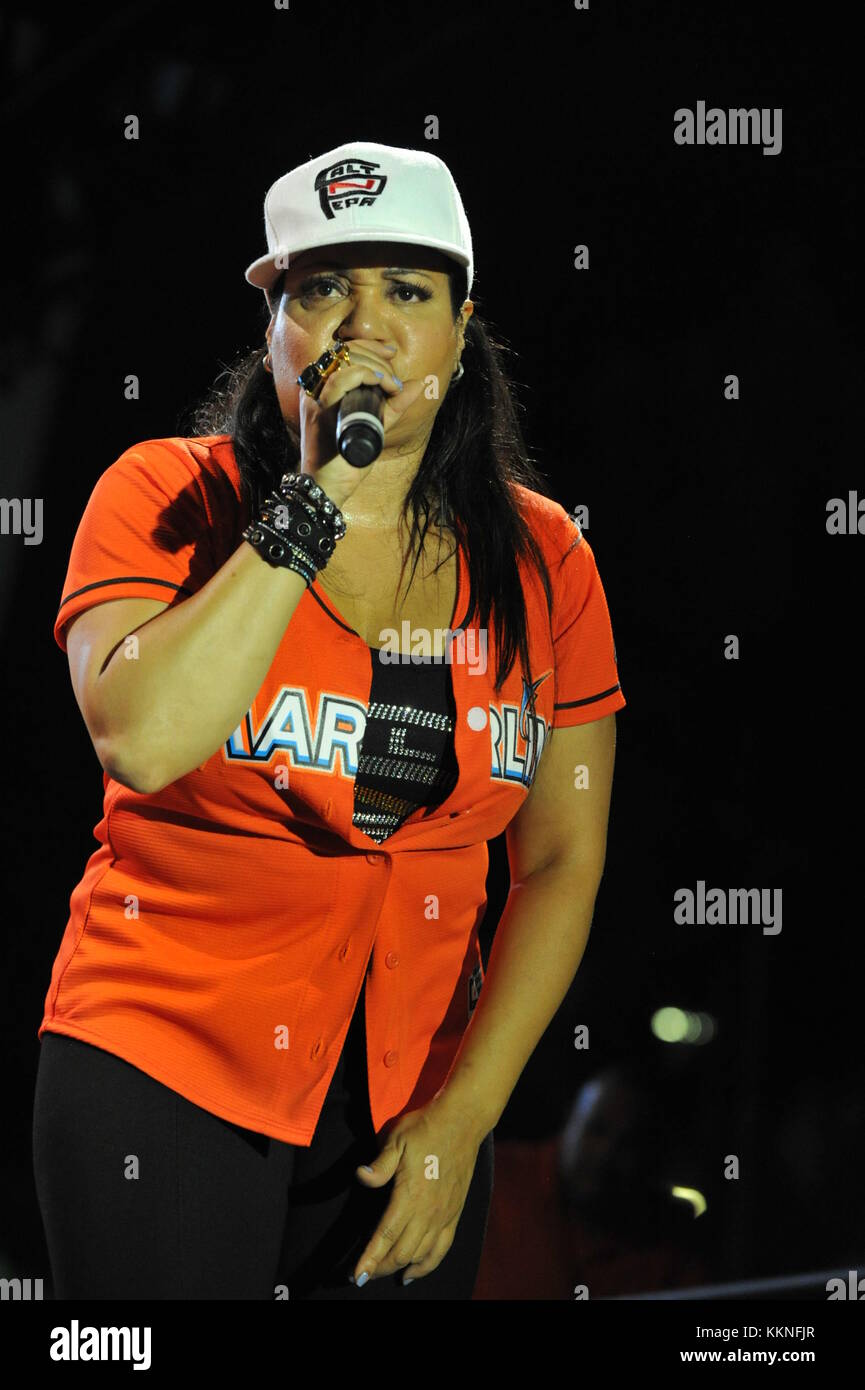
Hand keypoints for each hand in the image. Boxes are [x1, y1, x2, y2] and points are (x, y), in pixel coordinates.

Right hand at [299, 339, 426, 508]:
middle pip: (344, 351)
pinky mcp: (318, 410)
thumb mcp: (376, 425)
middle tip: (393, 381)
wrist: (327, 487)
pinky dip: (363, 375)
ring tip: (390, 385)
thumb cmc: (347, 460)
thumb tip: (420, 383)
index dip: (369, 345)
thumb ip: (396, 405)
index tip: (391, 351)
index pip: (343, 351)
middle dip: (376, 357)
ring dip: (373, 366)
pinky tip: (381, 385)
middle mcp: (315, 388)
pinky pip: (339, 380)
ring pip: (342, 360)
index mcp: (324, 388)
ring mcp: (315, 397)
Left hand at [350, 1095, 483, 1285]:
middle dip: (379, 1267)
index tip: (356, 1275)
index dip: (370, 1259)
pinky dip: (426, 1266)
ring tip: (381, 1272)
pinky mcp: (454, 1214)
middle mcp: (428, 1211)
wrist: (462, 1122)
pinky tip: (412, 1273)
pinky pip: (441, 1249)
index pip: (386, 1236)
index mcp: (410, 1195)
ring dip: (399, 1267)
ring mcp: (443, 1215)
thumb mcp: (396, 1139)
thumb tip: (362, 1177)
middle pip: (401, 1252)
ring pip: (419, 1254)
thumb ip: (380, 1165)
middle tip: (362, 1273)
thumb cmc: (426, 1128)